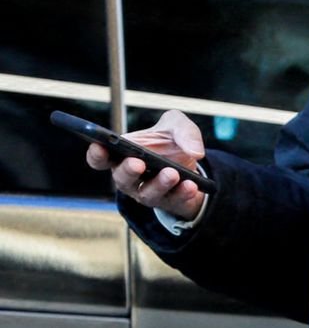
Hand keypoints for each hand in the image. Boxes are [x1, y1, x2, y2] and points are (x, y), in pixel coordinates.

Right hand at [85, 108, 207, 221]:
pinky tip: (191, 185)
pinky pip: (174, 200)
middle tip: (137, 163)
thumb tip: (194, 151)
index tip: (98, 146)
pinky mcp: (169, 202)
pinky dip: (182, 193)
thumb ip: (182, 129)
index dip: (96, 154)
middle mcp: (130, 177)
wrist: (193, 162)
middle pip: (122, 179)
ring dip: (159, 184)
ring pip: (147, 193)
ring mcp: (148, 192)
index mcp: (123, 155)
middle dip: (128, 171)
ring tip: (172, 173)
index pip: (100, 158)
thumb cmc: (171, 141)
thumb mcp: (176, 125)